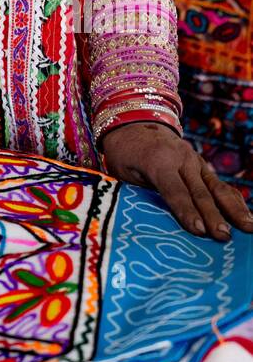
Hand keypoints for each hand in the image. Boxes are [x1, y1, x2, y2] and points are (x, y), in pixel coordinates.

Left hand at [100, 122, 252, 241]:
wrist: (135, 124)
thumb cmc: (125, 155)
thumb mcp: (122, 172)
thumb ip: (138, 193)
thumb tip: (152, 224)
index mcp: (157, 160)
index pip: (174, 190)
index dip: (187, 211)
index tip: (200, 231)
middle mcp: (181, 158)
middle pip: (199, 192)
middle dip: (213, 216)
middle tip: (223, 236)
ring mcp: (196, 161)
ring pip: (217, 188)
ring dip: (233, 209)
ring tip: (248, 227)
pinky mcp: (203, 167)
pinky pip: (221, 185)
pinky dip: (235, 201)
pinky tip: (246, 217)